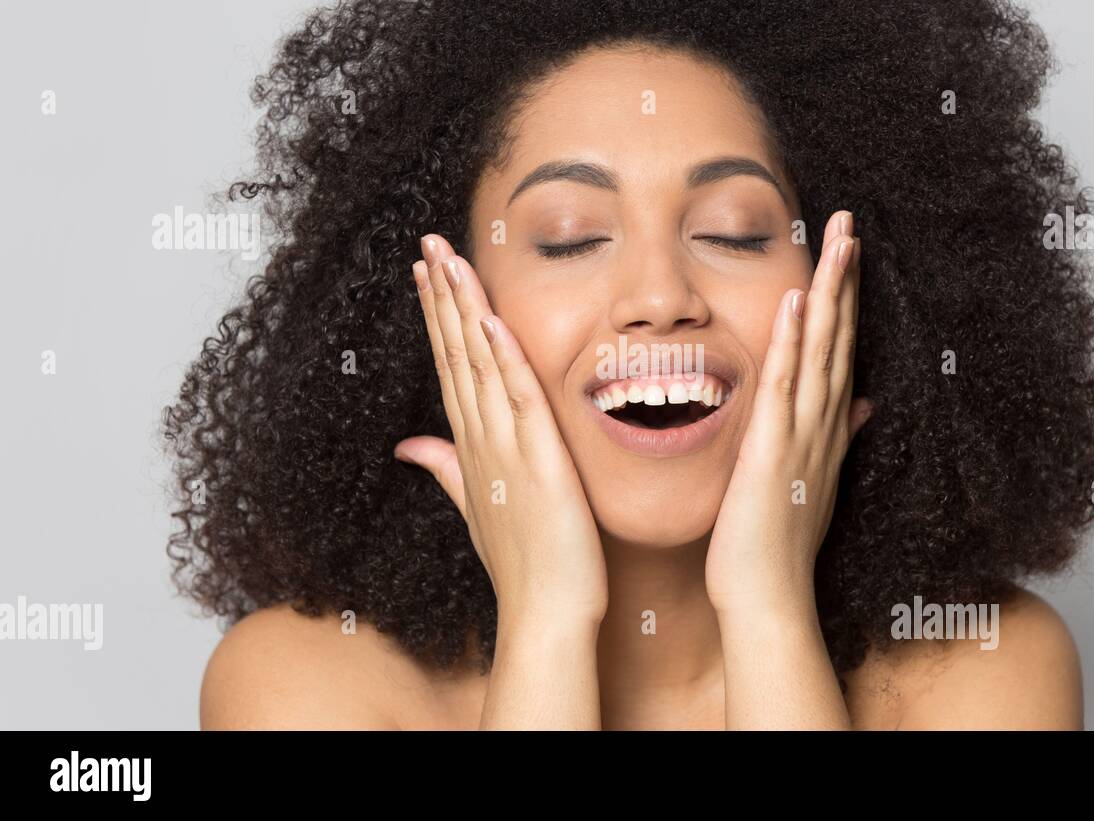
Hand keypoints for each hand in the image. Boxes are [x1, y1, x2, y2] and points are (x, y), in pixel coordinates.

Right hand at [395, 235, 608, 627]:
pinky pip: (518, 399)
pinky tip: (491, 319)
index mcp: (474, 447)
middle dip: (442, 297)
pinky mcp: (538, 460)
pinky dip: (503, 359)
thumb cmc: (522, 566)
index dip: (438, 318)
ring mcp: (506, 447)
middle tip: (428, 244)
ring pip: (478, 365)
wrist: (545, 614)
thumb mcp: (479, 509)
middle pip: (456, 354)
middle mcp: (482, 440)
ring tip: (447, 259)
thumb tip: (409, 447)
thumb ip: (447, 470)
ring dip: (463, 310)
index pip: (451, 367)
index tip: (427, 273)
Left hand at [705, 211, 872, 618]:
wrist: (767, 596)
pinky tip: (798, 300)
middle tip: (849, 220)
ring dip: (831, 293)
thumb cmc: (779, 544)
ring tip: (839, 238)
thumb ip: (835, 438)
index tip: (846, 254)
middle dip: (845, 278)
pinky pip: (785, 387)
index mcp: (825, 430)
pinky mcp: (773, 452)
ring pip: (821, 351)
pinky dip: (794, 343)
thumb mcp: (811, 482)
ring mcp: (802, 436)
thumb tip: (862, 406)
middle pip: (839, 338)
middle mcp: (821, 425)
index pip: (839, 351)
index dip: (845, 300)